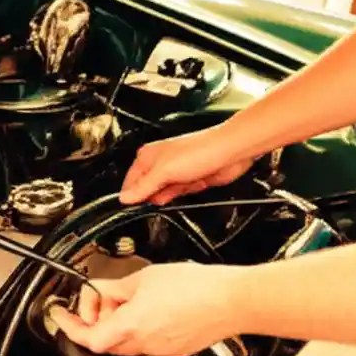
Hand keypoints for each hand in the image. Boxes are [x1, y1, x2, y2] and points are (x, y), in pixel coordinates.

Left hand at [52, 262, 246, 355]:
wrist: (233, 301)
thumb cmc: (198, 288)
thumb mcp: (145, 277)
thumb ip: (116, 288)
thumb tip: (102, 291)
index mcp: (130, 326)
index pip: (87, 337)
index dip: (69, 328)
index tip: (61, 317)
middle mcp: (142, 344)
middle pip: (103, 340)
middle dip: (94, 320)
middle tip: (100, 299)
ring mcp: (158, 350)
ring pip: (123, 342)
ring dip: (116, 324)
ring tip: (129, 299)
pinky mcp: (173, 349)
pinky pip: (144, 342)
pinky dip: (136, 328)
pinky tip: (149, 309)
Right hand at [120, 126, 254, 204]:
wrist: (231, 152)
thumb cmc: (200, 151)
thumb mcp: (164, 172)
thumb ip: (143, 187)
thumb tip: (124, 199)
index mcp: (147, 157)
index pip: (130, 183)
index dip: (134, 196)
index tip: (140, 203)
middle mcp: (159, 163)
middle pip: (147, 191)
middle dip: (159, 195)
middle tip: (171, 188)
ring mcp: (174, 171)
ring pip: (165, 194)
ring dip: (175, 193)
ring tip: (186, 182)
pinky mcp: (188, 179)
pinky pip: (180, 194)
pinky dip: (188, 192)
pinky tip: (196, 182)